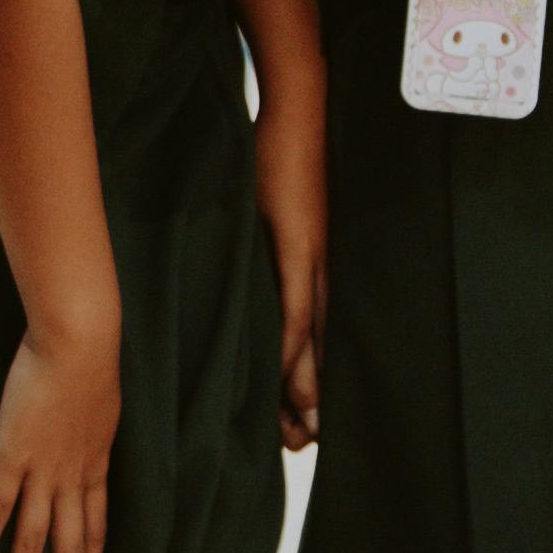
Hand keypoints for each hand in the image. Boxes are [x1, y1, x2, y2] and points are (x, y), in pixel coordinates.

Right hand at [0, 323, 116, 552]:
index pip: (97, 523)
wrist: (78, 343)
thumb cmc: (89, 357)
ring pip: (36, 542)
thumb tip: (87, 418)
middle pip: (72, 547)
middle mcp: (74, 479)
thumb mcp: (100, 398)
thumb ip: (90, 419)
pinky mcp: (12, 459)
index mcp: (96, 463)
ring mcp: (43, 473)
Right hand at [256, 127, 327, 454]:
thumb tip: (231, 260)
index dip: (302, 379)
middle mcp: (321, 269)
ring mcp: (315, 259)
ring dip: (306, 389)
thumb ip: (256, 238)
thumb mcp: (265, 204)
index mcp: (311, 261)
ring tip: (300, 434)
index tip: (295, 422)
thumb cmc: (279, 147)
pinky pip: (298, 305)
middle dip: (309, 401)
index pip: (308, 333)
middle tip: (299, 446)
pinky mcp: (303, 243)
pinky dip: (297, 349)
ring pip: (314, 341)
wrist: (301, 106)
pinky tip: (294, 385)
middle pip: (318, 349)